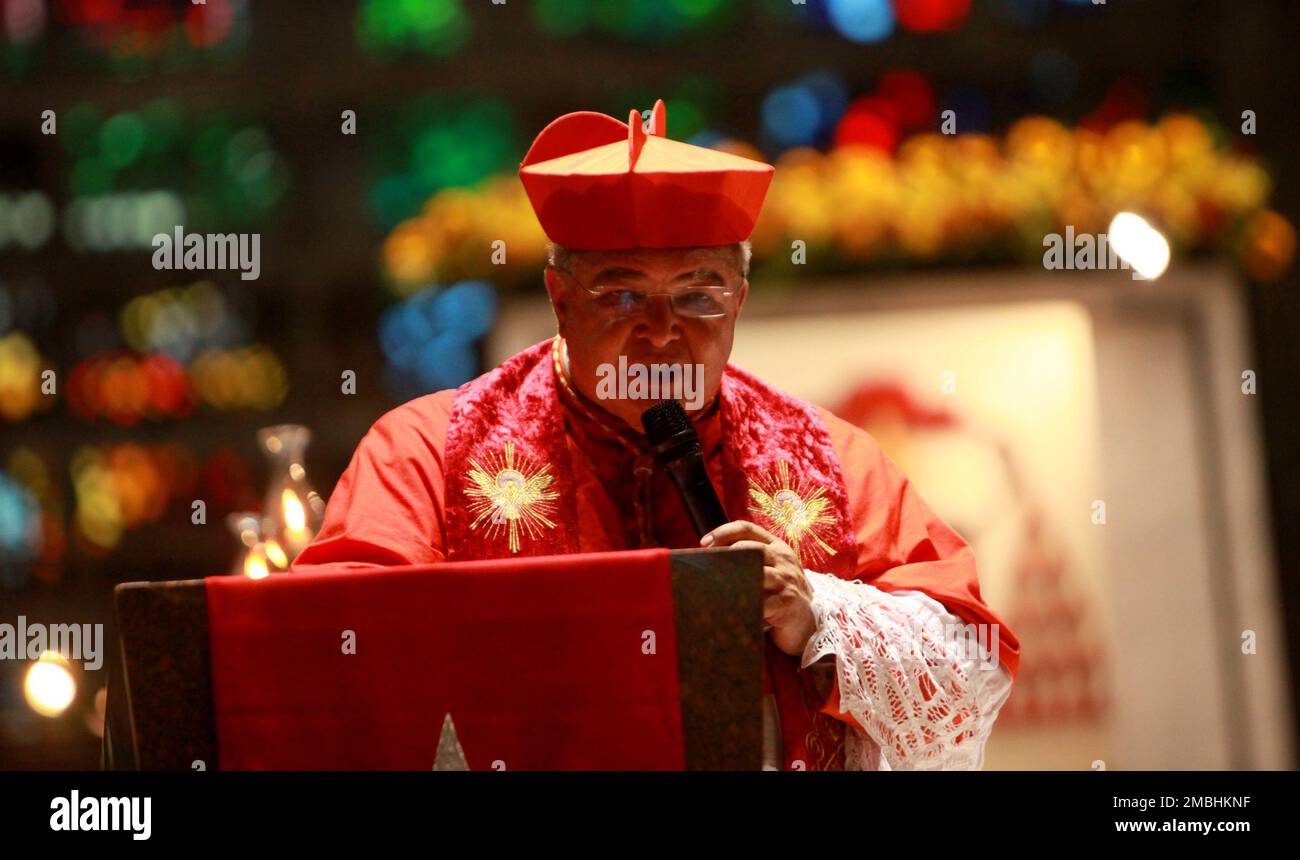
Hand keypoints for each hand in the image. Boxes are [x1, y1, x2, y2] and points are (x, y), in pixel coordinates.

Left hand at [701, 520, 816, 656]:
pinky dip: (744, 606)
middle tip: (706, 568)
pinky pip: (760, 602)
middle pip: (749, 549)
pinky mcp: (787, 602)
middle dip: (724, 557)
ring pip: (754, 573)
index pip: (747, 528)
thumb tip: (712, 560)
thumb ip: (750, 561)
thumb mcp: (771, 570)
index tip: (704, 543)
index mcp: (777, 546)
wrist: (810, 621)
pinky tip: (732, 610)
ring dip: (732, 582)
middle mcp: (783, 559)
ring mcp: (786, 580)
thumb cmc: (782, 593)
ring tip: (714, 589)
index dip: (723, 532)